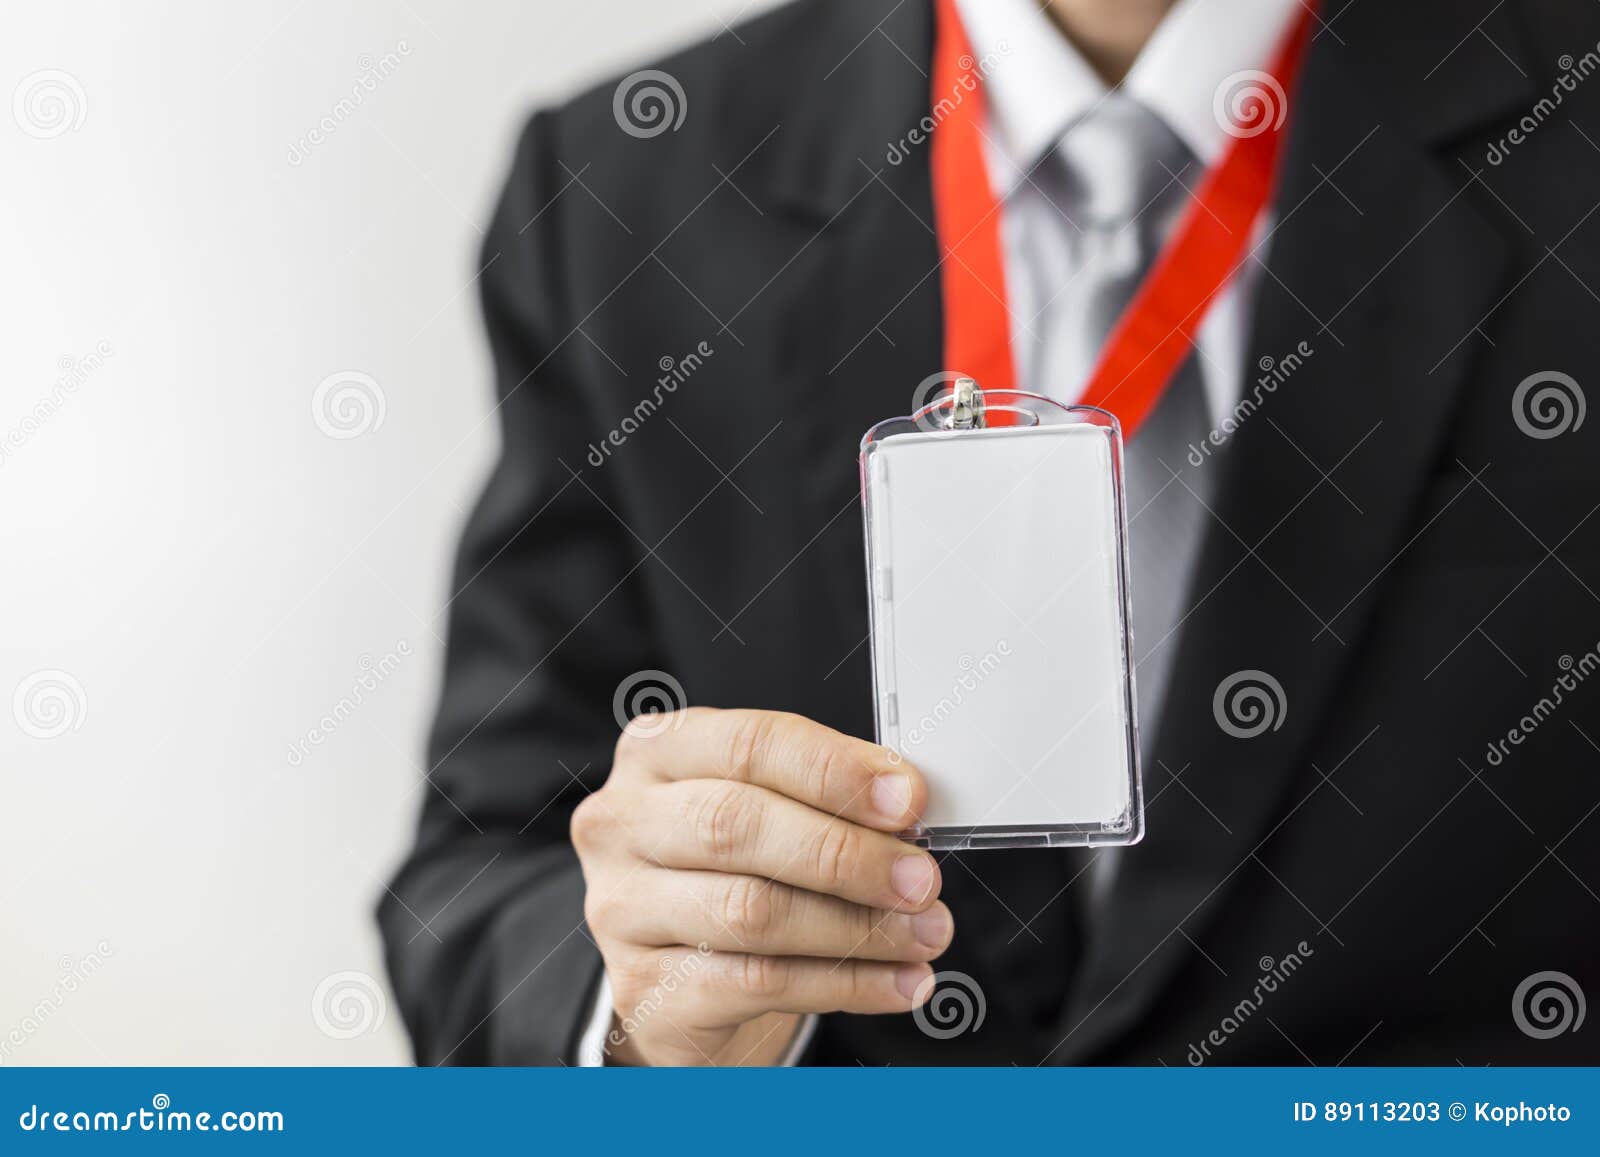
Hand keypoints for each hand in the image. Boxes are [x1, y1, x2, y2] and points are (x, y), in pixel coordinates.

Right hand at [571, 707, 949, 1065]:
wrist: (676, 975)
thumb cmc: (734, 870)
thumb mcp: (767, 811)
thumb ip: (824, 799)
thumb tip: (907, 810)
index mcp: (658, 752)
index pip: (748, 744)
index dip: (834, 770)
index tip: (907, 800)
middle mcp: (623, 823)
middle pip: (739, 825)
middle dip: (847, 854)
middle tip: (920, 879)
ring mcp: (621, 909)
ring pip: (750, 911)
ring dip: (857, 926)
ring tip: (923, 934)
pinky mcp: (642, 989)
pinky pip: (757, 983)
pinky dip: (843, 983)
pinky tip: (896, 982)